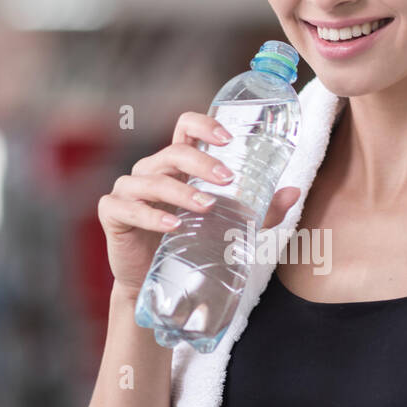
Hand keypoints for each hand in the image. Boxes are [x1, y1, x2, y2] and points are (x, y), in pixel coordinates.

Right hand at [98, 109, 300, 294]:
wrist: (154, 282)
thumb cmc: (190, 244)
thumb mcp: (229, 226)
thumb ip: (260, 210)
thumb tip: (294, 191)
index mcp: (177, 165)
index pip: (186, 128)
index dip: (204, 124)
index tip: (228, 138)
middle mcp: (151, 171)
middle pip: (172, 152)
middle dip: (201, 162)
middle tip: (227, 179)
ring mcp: (129, 190)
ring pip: (151, 179)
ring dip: (180, 191)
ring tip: (207, 207)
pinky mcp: (113, 213)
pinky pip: (128, 208)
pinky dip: (150, 216)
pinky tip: (172, 226)